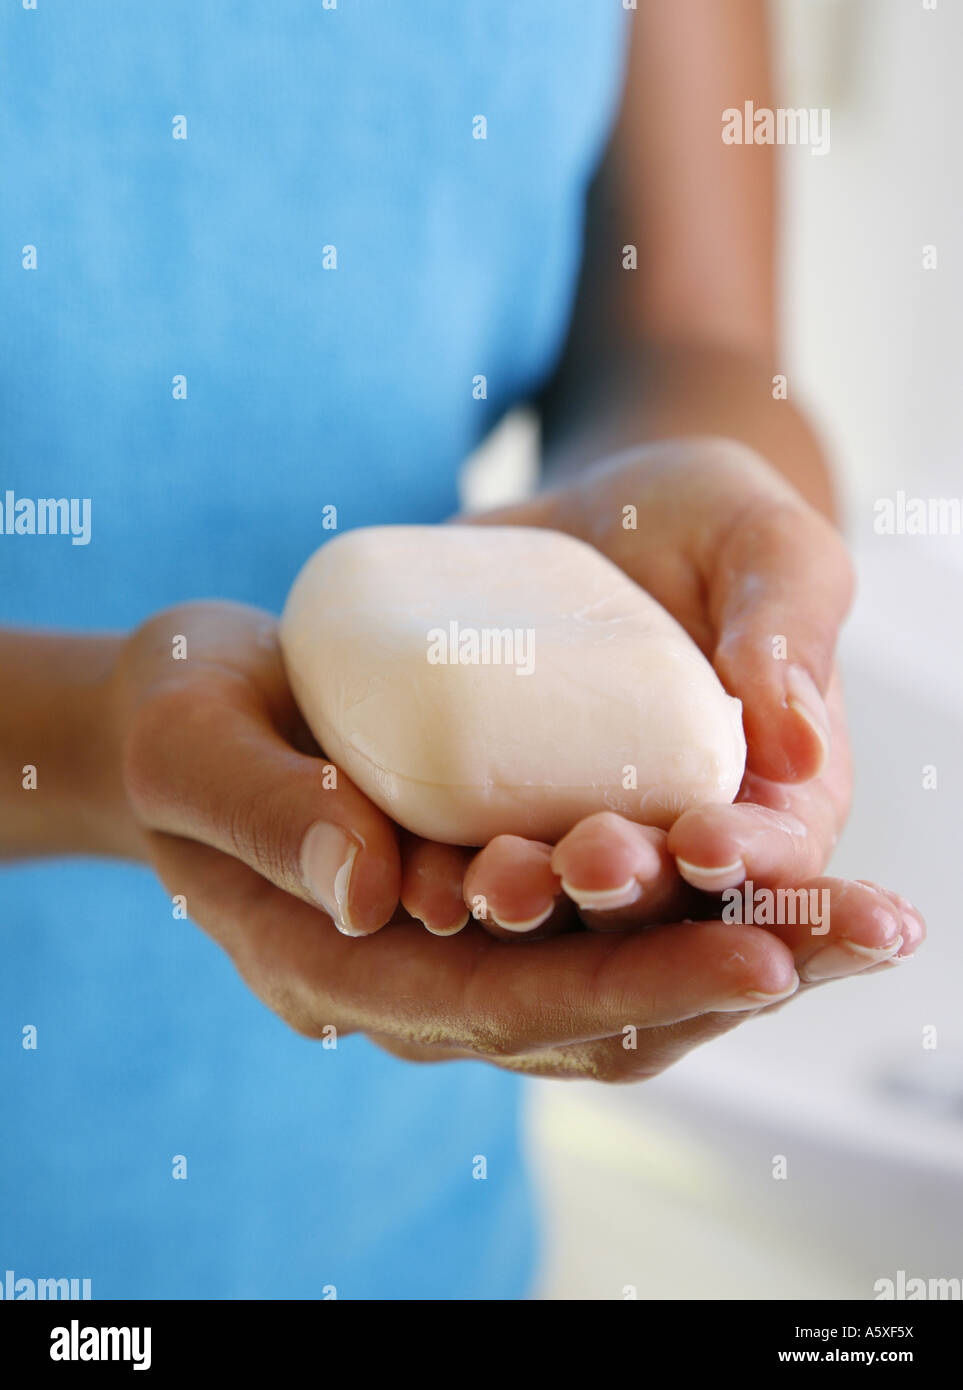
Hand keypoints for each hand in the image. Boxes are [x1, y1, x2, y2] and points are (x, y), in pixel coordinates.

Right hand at [99, 598, 835, 1080]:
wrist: (182, 713)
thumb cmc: (180, 712)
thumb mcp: (192, 740)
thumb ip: (264, 810)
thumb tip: (373, 886)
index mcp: (333, 963)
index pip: (499, 1000)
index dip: (632, 982)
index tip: (755, 954)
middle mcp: (411, 986)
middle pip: (593, 1016)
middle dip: (736, 978)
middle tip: (872, 934)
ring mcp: (456, 956)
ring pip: (620, 992)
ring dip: (745, 957)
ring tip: (868, 922)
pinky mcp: (491, 912)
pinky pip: (609, 939)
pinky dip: (700, 919)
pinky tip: (785, 886)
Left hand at [426, 437, 923, 989]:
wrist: (589, 515)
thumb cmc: (707, 525)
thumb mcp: (769, 549)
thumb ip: (790, 627)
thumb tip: (800, 749)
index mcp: (766, 800)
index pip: (774, 858)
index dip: (746, 865)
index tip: (701, 840)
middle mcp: (668, 839)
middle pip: (653, 898)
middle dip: (618, 892)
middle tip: (577, 863)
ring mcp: (569, 833)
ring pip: (552, 901)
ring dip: (519, 904)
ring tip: (477, 887)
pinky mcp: (485, 813)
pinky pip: (458, 854)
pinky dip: (433, 871)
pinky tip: (403, 876)